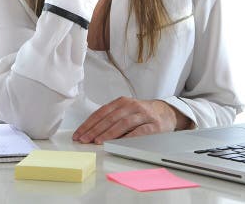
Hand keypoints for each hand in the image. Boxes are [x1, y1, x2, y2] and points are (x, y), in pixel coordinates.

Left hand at [72, 97, 193, 143]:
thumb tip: (90, 132)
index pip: (101, 112)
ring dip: (108, 133)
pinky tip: (118, 143)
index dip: (89, 123)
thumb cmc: (141, 114)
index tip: (79, 133)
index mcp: (122, 102)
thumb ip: (111, 118)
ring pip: (122, 123)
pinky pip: (139, 131)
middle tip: (84, 139)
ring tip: (97, 141)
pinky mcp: (153, 125)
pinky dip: (128, 137)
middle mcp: (131, 105)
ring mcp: (143, 114)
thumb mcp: (125, 110)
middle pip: (110, 117)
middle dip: (95, 129)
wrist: (166, 112)